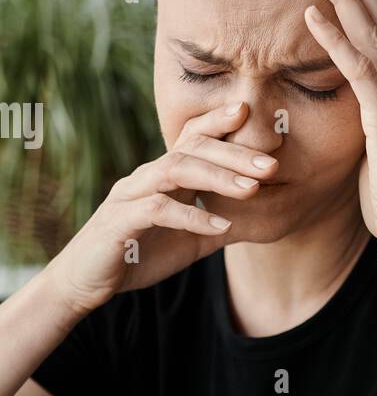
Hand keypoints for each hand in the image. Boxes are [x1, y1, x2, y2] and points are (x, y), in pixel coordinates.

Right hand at [45, 101, 275, 316]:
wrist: (88, 281)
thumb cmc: (138, 254)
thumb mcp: (189, 239)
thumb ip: (217, 223)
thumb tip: (259, 217)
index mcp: (162, 177)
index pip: (191, 138)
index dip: (217, 122)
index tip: (249, 113)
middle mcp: (146, 178)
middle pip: (191, 150)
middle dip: (233, 154)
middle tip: (270, 165)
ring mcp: (131, 196)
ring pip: (175, 170)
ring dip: (217, 177)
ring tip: (253, 189)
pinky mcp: (120, 222)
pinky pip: (157, 210)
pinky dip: (192, 216)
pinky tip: (221, 225)